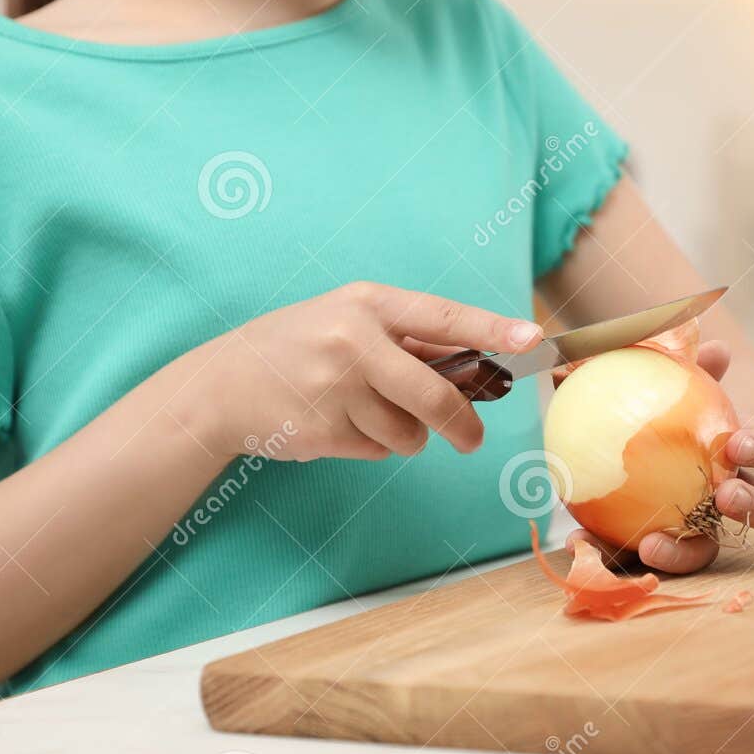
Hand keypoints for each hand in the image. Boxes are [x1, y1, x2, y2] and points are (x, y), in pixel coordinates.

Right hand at [178, 282, 542, 461]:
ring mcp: (336, 387)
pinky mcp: (322, 429)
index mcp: (368, 304)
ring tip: (363, 412)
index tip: (532, 339)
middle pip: (437, 395)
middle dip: (462, 424)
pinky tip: (337, 423)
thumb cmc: (299, 347)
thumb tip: (479, 365)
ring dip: (404, 434)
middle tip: (471, 438)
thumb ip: (410, 341)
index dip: (492, 330)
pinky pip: (378, 450)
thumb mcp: (349, 321)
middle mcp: (354, 341)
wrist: (221, 384)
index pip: (444, 317)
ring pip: (410, 432)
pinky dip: (370, 445)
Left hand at [600, 339, 753, 573]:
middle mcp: (726, 496)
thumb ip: (647, 359)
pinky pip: (638, 560)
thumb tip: (686, 340)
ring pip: (708, 551)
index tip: (736, 442)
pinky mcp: (654, 554)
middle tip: (724, 495)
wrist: (602, 447)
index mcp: (732, 451)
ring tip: (655, 544)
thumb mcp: (637, 378)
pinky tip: (578, 541)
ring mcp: (696, 532)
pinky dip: (611, 554)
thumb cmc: (636, 405)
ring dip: (687, 552)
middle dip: (753, 504)